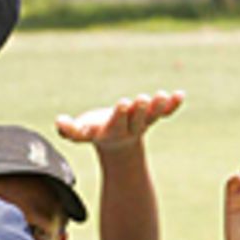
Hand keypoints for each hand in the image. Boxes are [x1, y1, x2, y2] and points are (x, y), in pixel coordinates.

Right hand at [56, 90, 184, 150]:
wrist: (117, 145)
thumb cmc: (95, 131)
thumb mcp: (80, 133)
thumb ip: (69, 130)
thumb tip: (59, 122)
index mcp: (112, 131)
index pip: (117, 123)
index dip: (121, 114)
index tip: (124, 103)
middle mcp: (130, 128)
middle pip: (137, 120)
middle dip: (139, 109)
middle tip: (142, 98)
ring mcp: (144, 123)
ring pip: (152, 116)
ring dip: (159, 107)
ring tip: (162, 95)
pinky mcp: (153, 116)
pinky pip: (166, 112)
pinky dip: (173, 105)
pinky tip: (181, 95)